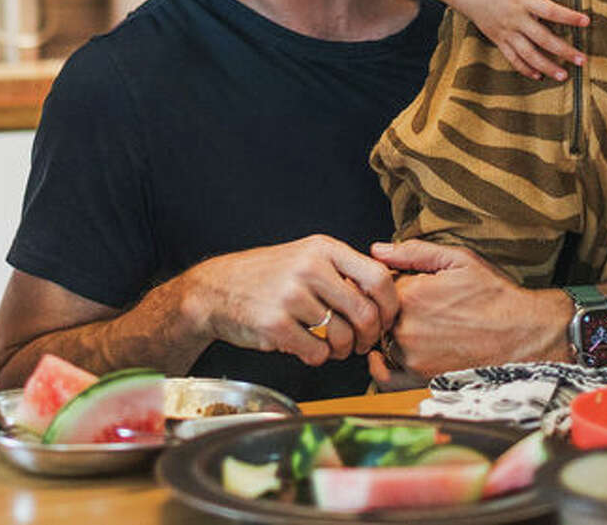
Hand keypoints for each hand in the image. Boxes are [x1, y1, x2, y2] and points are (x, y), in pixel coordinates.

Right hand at [182, 235, 397, 366]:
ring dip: (341, 350)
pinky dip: (317, 357)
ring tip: (330, 345)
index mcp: (323, 248)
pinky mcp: (275, 325)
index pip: (378, 277)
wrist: (217, 289)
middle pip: (365, 313)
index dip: (389, 306)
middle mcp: (309, 268)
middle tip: (360, 343)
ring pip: (342, 337)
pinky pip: (317, 353)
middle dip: (368, 337)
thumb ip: (343, 271)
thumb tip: (388, 297)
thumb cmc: (268, 277)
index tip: (385, 320)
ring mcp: (291, 296)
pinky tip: (306, 347)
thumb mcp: (306, 256)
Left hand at [365, 240, 568, 383]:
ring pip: (383, 341)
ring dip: (390, 333)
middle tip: (417, 304)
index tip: (408, 281)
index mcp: (411, 295)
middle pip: (378, 314)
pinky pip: (386, 378)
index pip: (379, 286)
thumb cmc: (495, 296)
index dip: (392, 282)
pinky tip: (389, 354)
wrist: (525, 336)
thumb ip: (413, 252)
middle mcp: (406, 328)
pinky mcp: (421, 380)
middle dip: (390, 307)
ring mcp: (413, 357)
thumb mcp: (458, 260)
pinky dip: (382, 366)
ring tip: (419, 326)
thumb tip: (376, 249)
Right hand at [454, 0, 586, 80]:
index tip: (586, 22)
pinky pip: (512, 58)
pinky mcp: (498, 39)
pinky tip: (539, 75)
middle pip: (542, 39)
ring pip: (528, 54)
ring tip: (564, 76)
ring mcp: (506, 31)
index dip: (568, 17)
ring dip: (547, 66)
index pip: (549, 10)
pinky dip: (525, 68)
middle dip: (563, 51)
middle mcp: (515, 18)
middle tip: (583, 60)